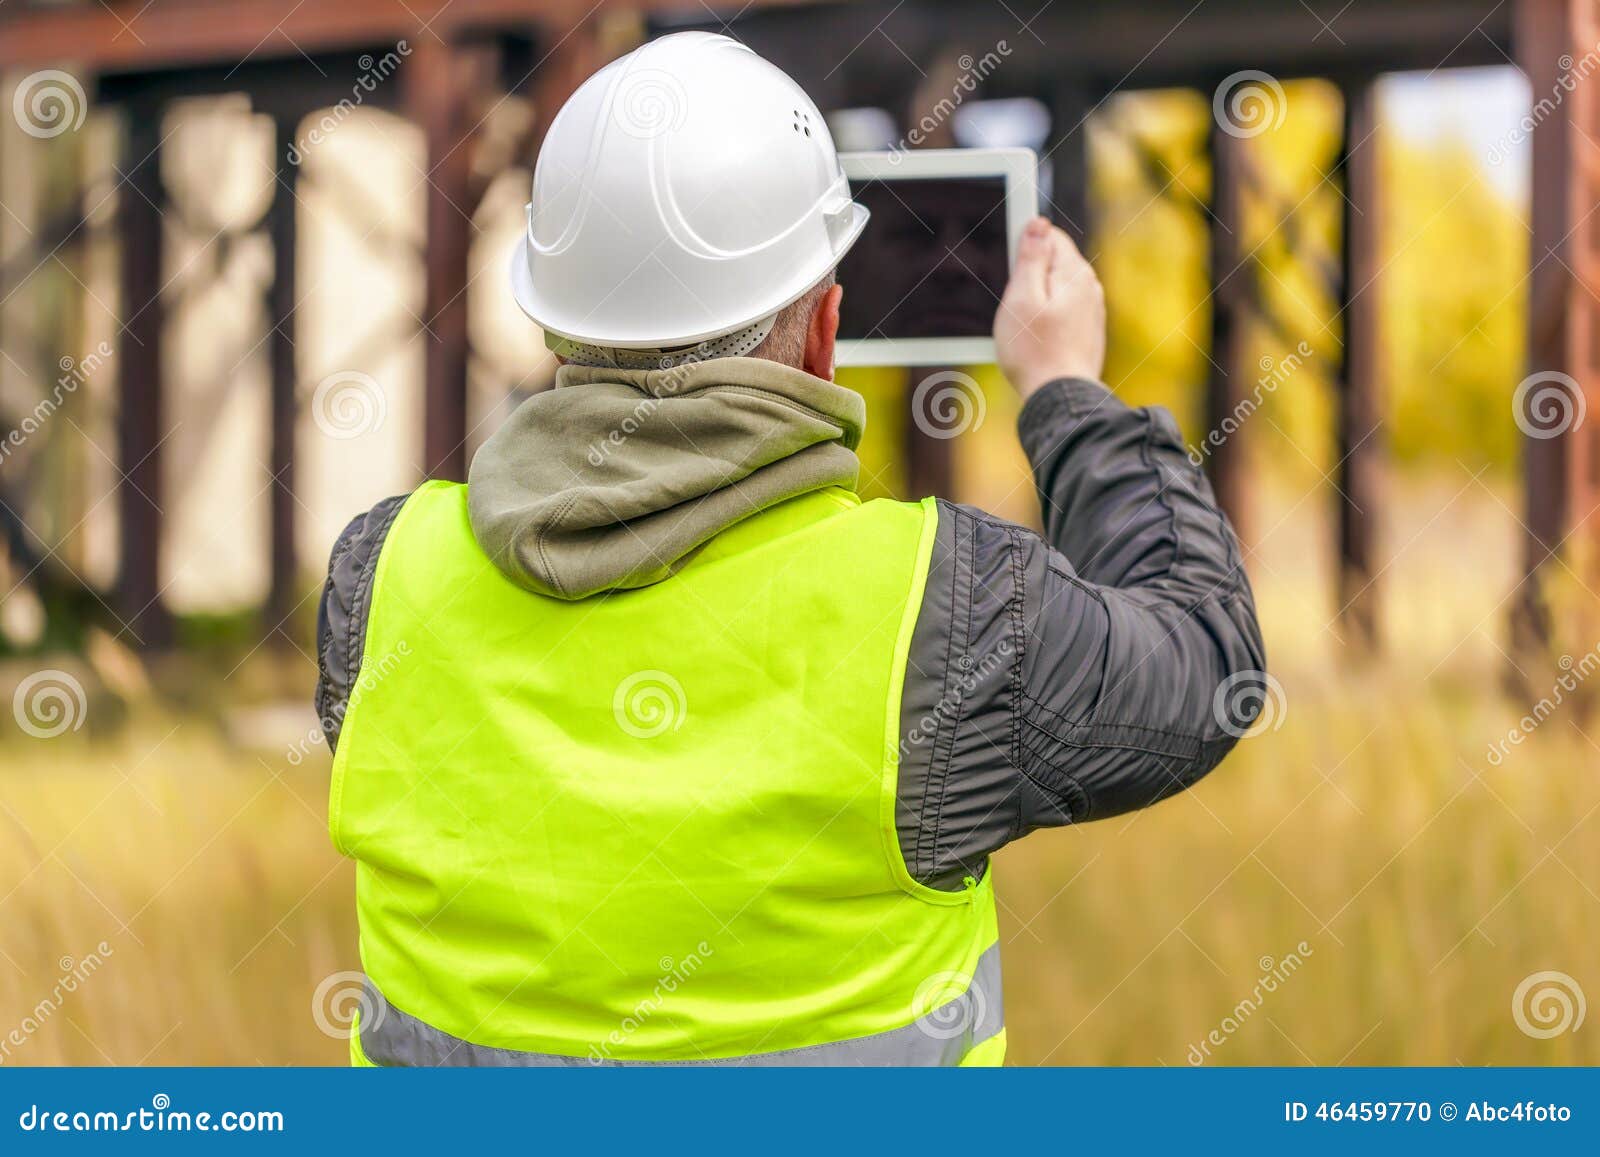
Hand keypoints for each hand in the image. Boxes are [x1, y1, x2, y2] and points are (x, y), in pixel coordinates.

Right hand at [994, 217, 1105, 398]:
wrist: (1061, 397)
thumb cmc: (1034, 351)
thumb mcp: (1022, 298)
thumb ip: (1031, 258)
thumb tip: (1038, 223)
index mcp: (1074, 273)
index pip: (1051, 235)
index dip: (1024, 243)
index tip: (1008, 264)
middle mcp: (1089, 287)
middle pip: (1054, 263)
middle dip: (1029, 275)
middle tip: (1012, 304)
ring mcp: (1091, 311)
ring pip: (1057, 289)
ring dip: (1037, 300)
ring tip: (1023, 327)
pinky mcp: (1088, 332)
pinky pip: (1063, 312)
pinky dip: (1047, 319)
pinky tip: (1036, 340)